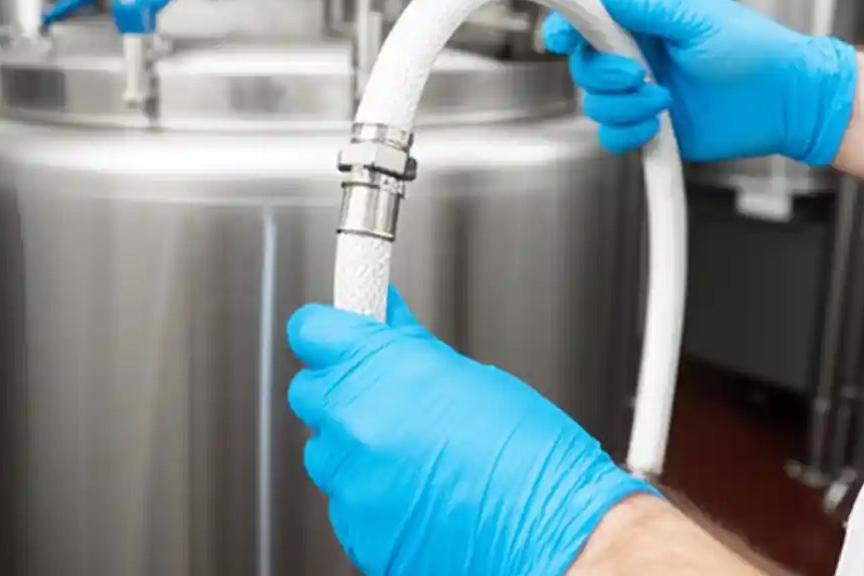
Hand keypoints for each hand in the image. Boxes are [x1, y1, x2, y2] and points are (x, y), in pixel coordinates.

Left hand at [286, 288, 656, 575]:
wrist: (554, 539)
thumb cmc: (532, 461)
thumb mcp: (473, 377)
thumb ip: (411, 349)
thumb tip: (386, 323)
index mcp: (384, 371)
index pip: (312, 329)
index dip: (330, 327)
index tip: (342, 330)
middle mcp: (356, 424)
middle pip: (310, 390)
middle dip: (343, 386)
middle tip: (387, 391)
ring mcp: (351, 481)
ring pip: (325, 448)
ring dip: (356, 442)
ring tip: (414, 449)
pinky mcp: (355, 529)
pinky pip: (344, 495)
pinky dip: (370, 488)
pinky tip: (417, 486)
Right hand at [543, 0, 857, 165]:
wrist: (790, 99)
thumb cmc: (757, 51)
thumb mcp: (694, 19)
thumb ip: (639, 6)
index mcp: (644, 27)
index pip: (587, 25)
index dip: (566, 30)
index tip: (560, 38)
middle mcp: (637, 61)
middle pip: (584, 69)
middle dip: (603, 74)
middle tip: (640, 73)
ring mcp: (643, 97)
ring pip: (595, 105)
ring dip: (623, 106)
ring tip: (664, 101)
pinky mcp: (652, 131)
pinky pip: (613, 137)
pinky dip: (628, 133)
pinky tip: (657, 125)